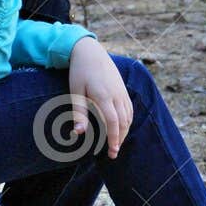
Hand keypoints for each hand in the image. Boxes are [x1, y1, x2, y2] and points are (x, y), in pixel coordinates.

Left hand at [67, 37, 132, 159]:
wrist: (90, 51)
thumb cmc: (80, 72)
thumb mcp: (75, 91)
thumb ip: (79, 112)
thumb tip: (79, 133)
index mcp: (104, 96)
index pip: (113, 122)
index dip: (114, 138)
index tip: (112, 152)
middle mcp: (116, 94)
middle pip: (124, 122)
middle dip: (120, 139)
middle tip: (114, 153)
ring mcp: (122, 91)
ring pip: (129, 116)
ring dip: (124, 131)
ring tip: (117, 143)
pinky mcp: (123, 89)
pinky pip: (129, 108)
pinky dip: (127, 121)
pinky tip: (121, 127)